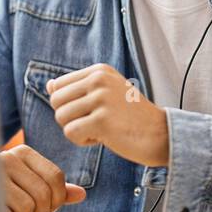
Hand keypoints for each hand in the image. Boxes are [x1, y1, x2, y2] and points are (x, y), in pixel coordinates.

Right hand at [0, 144, 86, 211]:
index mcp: (22, 152)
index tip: (48, 204)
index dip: (58, 198)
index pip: (56, 177)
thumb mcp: (29, 179)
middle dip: (42, 210)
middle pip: (44, 194)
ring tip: (12, 210)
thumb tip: (80, 195)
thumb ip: (54, 186)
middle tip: (29, 211)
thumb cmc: (4, 187)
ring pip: (28, 207)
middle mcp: (7, 159)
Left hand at [47, 63, 168, 166]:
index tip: (92, 111)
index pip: (58, 86)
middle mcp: (98, 79)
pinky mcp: (102, 120)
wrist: (162, 134)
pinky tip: (103, 138)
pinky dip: (83, 141)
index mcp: (98, 71)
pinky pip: (71, 132)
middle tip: (93, 124)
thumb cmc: (132, 117)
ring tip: (100, 130)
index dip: (69, 105)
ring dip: (77, 130)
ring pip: (61, 118)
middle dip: (69, 118)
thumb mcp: (107, 94)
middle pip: (56, 101)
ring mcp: (100, 98)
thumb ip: (78, 88)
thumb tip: (49, 85)